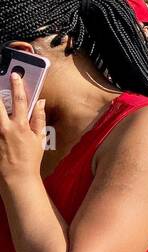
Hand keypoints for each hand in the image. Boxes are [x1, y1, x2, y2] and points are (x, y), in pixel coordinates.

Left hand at [0, 72, 47, 187]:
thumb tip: (40, 102)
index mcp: (20, 126)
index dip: (17, 85)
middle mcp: (5, 127)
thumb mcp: (39, 138)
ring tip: (1, 101)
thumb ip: (39, 118)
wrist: (17, 176)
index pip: (20, 100)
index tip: (15, 75)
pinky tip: (1, 118)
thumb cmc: (30, 158)